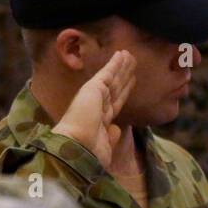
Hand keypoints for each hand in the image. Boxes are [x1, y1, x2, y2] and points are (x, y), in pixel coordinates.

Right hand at [52, 50, 134, 167]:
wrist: (75, 147)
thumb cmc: (88, 152)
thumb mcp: (105, 147)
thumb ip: (111, 137)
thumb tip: (116, 129)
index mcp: (100, 121)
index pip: (116, 102)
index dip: (124, 91)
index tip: (132, 81)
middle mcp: (97, 106)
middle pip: (116, 87)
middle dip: (124, 75)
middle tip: (132, 62)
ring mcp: (94, 96)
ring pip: (113, 78)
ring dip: (122, 66)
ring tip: (130, 54)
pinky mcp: (93, 88)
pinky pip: (107, 73)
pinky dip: (114, 64)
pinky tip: (121, 54)